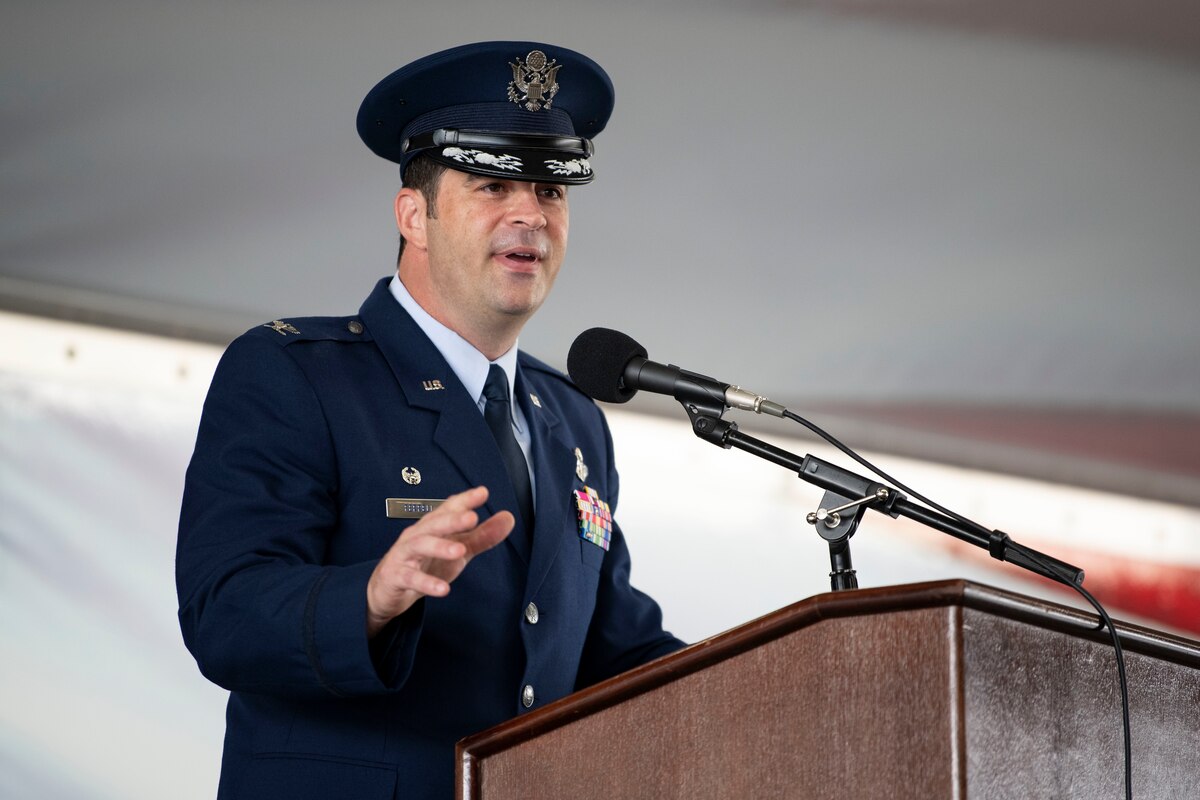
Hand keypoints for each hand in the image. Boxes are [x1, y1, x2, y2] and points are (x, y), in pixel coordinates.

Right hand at [366, 486, 512, 636]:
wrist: (387, 591)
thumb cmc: (424, 564)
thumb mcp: (458, 551)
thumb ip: (482, 536)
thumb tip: (508, 518)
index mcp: (433, 526)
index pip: (448, 509)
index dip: (464, 500)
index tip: (483, 493)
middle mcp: (417, 535)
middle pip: (434, 523)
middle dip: (452, 519)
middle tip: (472, 518)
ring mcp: (404, 554)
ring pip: (420, 545)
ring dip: (439, 546)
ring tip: (459, 551)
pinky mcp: (395, 576)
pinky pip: (411, 578)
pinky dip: (426, 583)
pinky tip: (443, 588)